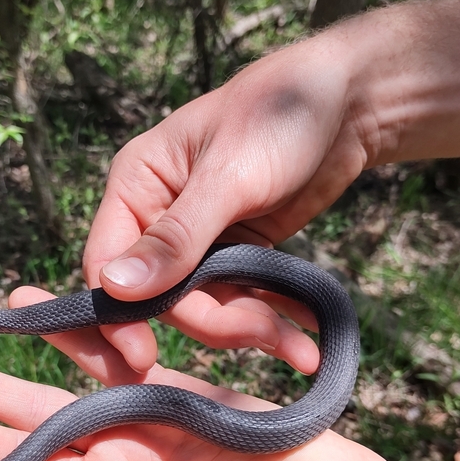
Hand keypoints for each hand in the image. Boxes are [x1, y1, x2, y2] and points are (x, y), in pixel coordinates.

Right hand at [83, 38, 370, 372]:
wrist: (353, 101)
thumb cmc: (282, 112)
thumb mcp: (229, 175)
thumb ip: (176, 237)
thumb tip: (114, 288)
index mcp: (138, 185)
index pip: (106, 264)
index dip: (120, 316)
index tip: (143, 359)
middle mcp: (159, 217)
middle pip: (163, 297)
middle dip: (213, 323)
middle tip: (267, 336)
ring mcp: (201, 240)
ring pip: (206, 306)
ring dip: (250, 328)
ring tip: (302, 348)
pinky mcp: (240, 252)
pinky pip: (243, 298)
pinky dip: (272, 315)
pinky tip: (306, 333)